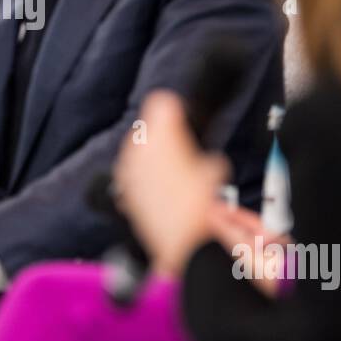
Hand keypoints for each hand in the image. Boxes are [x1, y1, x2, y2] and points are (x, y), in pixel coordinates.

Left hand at [115, 90, 283, 282]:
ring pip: (138, 147)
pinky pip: (133, 170)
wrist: (182, 239)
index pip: (162, 100)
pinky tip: (160, 186)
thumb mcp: (216, 168)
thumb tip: (206, 158)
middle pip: (148, 125)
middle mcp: (140, 145)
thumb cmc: (199, 204)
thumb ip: (206, 154)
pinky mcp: (124, 186)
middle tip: (182, 148)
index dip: (175, 108)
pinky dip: (143, 173)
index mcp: (163, 133)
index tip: (183, 117)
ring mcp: (128, 166)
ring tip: (173, 169)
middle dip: (163, 133)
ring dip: (151, 152)